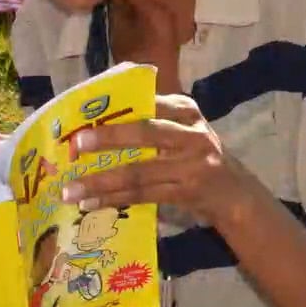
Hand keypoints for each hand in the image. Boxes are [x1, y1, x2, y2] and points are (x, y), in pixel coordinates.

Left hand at [67, 95, 255, 230]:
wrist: (235, 193)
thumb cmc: (197, 156)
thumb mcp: (183, 130)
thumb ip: (152, 119)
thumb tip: (95, 120)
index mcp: (186, 111)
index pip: (148, 102)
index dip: (115, 108)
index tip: (84, 112)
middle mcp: (192, 134)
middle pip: (145, 132)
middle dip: (108, 138)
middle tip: (76, 144)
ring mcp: (192, 165)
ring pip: (139, 172)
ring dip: (101, 182)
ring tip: (70, 189)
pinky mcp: (187, 192)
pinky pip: (143, 195)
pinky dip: (114, 200)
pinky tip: (90, 205)